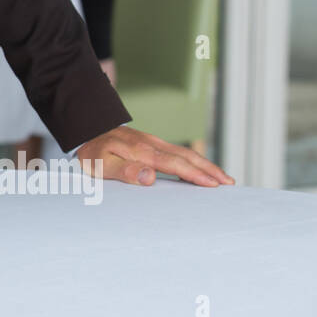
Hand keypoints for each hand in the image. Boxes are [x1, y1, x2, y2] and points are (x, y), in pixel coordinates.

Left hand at [74, 125, 234, 186]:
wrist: (86, 131)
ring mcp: (153, 143)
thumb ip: (124, 171)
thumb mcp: (100, 165)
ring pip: (185, 153)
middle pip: (186, 157)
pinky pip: (178, 152)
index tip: (214, 185)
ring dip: (206, 165)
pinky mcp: (152, 144)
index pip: (175, 165)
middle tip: (230, 184)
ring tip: (224, 178)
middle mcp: (152, 145)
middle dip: (210, 170)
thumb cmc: (92, 153)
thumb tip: (150, 177)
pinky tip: (201, 169)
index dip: (195, 175)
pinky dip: (194, 161)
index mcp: (142, 151)